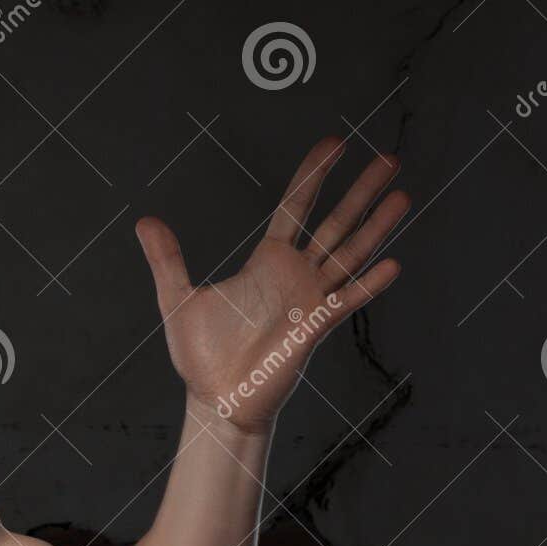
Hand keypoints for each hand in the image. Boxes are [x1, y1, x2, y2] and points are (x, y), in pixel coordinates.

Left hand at [135, 136, 408, 433]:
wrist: (216, 400)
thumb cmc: (202, 357)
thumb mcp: (177, 299)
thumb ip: (167, 259)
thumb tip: (144, 222)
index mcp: (266, 263)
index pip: (295, 208)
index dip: (313, 176)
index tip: (334, 144)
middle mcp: (294, 276)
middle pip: (335, 223)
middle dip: (361, 191)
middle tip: (388, 157)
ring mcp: (309, 301)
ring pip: (350, 254)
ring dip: (376, 226)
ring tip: (401, 195)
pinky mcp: (314, 329)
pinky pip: (346, 302)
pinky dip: (368, 285)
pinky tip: (392, 264)